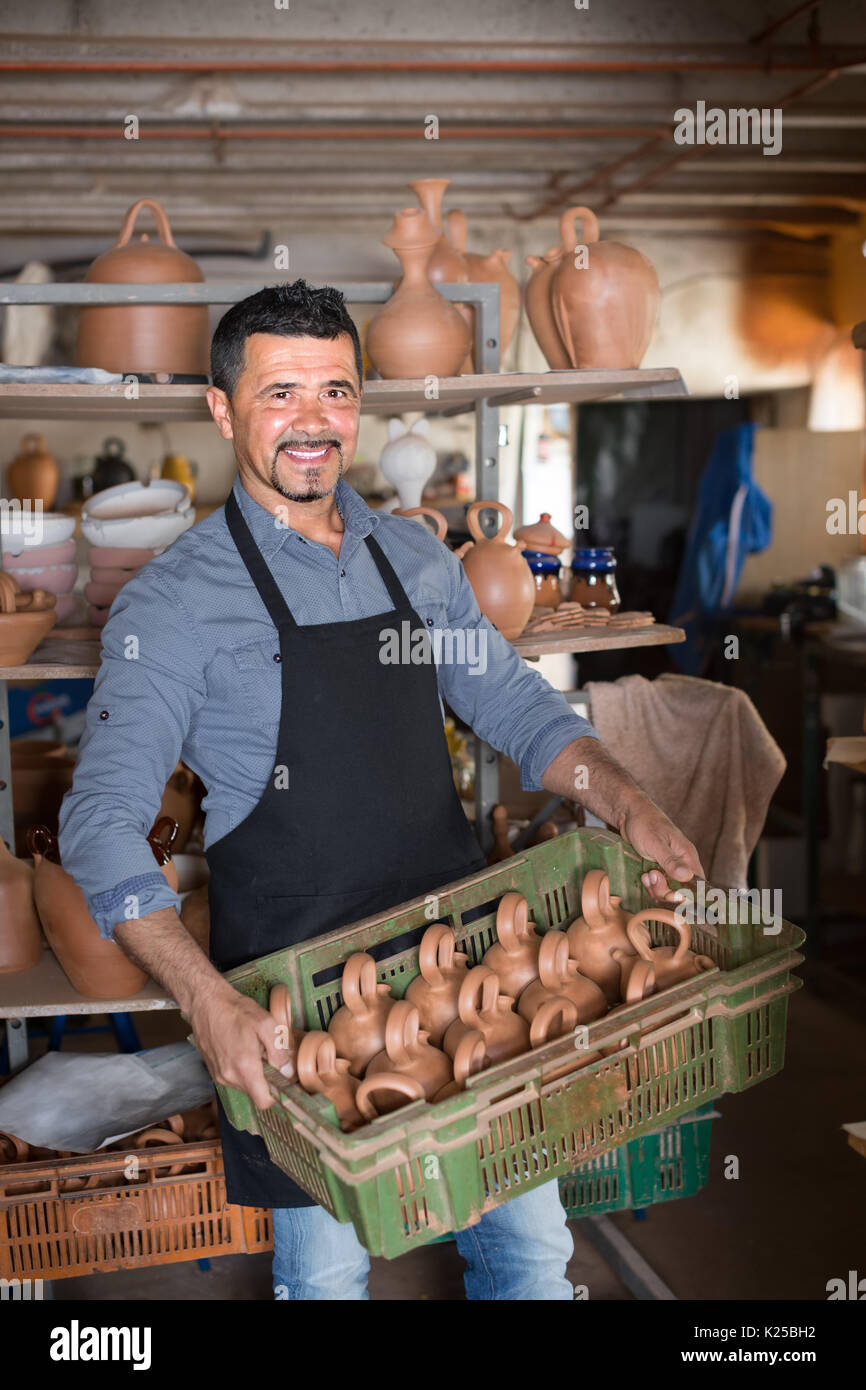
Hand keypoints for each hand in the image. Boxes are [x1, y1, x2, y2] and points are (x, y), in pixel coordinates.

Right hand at [188, 986, 294, 1110]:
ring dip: (252, 1074)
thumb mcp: (265, 1024)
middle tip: (268, 1057)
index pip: (263, 1101)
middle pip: (255, 1093)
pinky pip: (233, 1079)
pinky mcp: (213, 1071)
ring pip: (244, 1086)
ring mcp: (219, 1075)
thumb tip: (287, 1071)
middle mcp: (230, 1076)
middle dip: (264, 1079)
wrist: (206, 1004)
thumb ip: (279, 1050)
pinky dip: (240, 1070)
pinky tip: (241, 1050)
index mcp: (245, 1067)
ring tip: (253, 1050)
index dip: (275, 1096)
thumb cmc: (236, 1010)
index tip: (281, 1082)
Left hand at [619, 802, 704, 899]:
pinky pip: (658, 885)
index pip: (697, 884)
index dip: (684, 894)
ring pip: (668, 889)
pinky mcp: (658, 868)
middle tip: (652, 876)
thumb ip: (671, 860)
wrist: (628, 813)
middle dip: (665, 890)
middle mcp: (682, 863)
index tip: (669, 894)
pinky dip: (650, 884)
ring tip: (646, 874)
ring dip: (655, 888)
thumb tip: (687, 877)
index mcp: (687, 856)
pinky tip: (643, 875)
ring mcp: (669, 866)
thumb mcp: (655, 842)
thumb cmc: (644, 822)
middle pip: (681, 890)